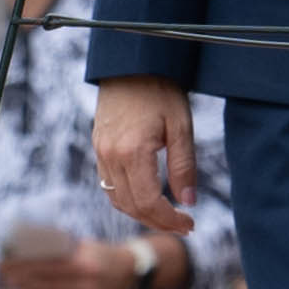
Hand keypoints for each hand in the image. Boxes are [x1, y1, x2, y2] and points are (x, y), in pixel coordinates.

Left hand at [0, 228, 153, 288]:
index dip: (23, 266)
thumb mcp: (82, 245)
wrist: (127, 270)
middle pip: (45, 283)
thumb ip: (60, 249)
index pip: (46, 266)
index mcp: (83, 263)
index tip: (6, 264)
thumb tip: (28, 252)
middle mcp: (86, 283)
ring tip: (12, 284)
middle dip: (21, 279)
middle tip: (3, 275)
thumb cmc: (99, 252)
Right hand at [94, 77, 199, 239]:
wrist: (130, 63)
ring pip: (117, 199)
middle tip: (184, 225)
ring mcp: (100, 152)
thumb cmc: (160, 90)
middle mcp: (110, 155)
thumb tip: (188, 202)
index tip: (190, 224)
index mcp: (132, 151)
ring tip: (167, 215)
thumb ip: (184, 166)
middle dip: (158, 222)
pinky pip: (109, 184)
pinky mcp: (98, 147)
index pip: (148, 202)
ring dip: (141, 214)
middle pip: (131, 207)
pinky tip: (147, 197)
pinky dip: (127, 199)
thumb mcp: (181, 126)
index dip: (169, 220)